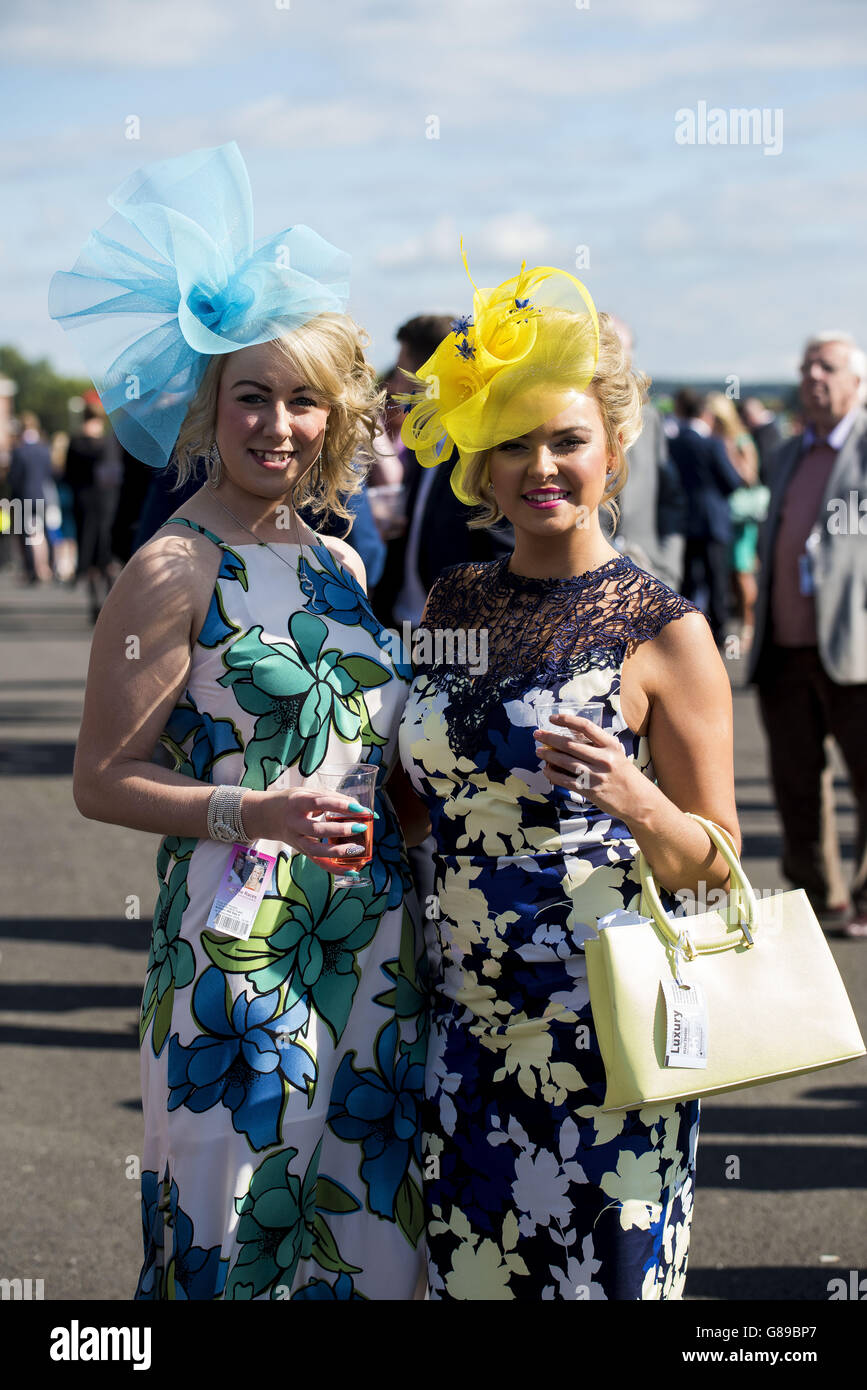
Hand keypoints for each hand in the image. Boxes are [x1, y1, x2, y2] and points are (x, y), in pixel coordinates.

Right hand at [242, 787, 375, 867]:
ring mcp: (296, 840)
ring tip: (357, 849)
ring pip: (316, 850)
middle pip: (316, 829)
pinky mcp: (301, 851)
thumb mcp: (308, 792)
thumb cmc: (294, 801)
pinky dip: (335, 869)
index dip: (340, 805)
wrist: (267, 815)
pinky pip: (318, 863)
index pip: (319, 803)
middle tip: (361, 827)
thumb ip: (332, 797)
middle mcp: (294, 823)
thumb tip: (359, 807)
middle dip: (340, 830)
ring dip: (338, 852)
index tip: (360, 809)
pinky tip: (352, 870)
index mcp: (297, 802)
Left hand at [533, 714, 646, 820]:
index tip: (553, 718)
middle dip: (550, 738)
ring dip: (549, 756)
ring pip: (565, 762)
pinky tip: (546, 770)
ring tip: (539, 751)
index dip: (566, 720)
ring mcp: (596, 775)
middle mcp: (604, 758)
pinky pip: (566, 781)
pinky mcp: (590, 790)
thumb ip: (597, 746)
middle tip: (537, 734)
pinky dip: (553, 775)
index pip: (585, 727)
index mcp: (611, 745)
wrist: (637, 800)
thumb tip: (569, 738)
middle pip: (570, 745)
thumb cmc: (624, 775)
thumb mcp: (616, 754)